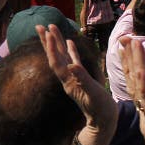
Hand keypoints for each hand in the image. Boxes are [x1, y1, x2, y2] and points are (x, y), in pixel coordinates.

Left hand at [37, 24, 115, 144]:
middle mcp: (68, 78)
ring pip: (62, 57)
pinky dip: (70, 51)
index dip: (51, 47)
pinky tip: (69, 42)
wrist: (104, 119)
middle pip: (55, 56)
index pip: (56, 61)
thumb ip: (83, 79)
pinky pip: (73, 61)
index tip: (47, 32)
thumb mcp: (93, 93)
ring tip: (52, 28)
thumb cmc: (100, 108)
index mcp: (69, 81)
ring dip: (56, 43)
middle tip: (40, 25)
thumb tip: (72, 65)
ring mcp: (74, 77)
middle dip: (47, 41)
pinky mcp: (81, 78)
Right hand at [120, 38, 144, 144]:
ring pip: (140, 87)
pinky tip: (140, 69)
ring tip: (130, 43)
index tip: (132, 50)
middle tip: (125, 39)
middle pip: (138, 83)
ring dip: (136, 64)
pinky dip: (144, 83)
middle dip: (132, 60)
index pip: (144, 87)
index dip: (138, 68)